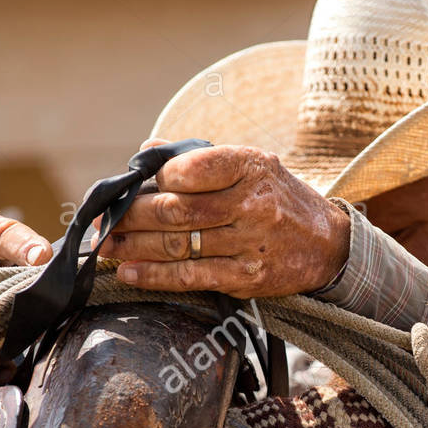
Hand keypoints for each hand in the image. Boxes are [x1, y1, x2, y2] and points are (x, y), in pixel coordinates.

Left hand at [98, 144, 350, 297]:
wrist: (327, 245)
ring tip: (103, 246)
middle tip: (100, 220)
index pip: (189, 169)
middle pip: (175, 211)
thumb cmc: (279, 199)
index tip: (134, 186)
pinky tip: (128, 272)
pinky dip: (153, 276)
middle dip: (130, 216)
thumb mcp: (251, 165)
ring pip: (177, 245)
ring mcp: (249, 243)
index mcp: (251, 167)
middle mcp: (252, 204)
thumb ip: (200, 158)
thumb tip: (147, 149)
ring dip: (132, 247)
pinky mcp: (246, 277)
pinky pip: (190, 276)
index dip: (156, 178)